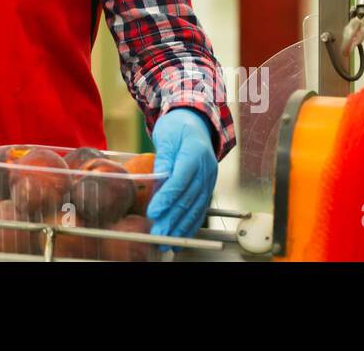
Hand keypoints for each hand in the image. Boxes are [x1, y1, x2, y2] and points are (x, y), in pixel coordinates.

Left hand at [146, 108, 217, 246]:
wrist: (196, 122)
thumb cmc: (178, 126)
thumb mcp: (166, 135)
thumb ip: (164, 158)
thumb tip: (159, 178)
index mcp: (195, 151)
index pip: (181, 178)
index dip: (167, 197)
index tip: (154, 211)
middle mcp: (206, 168)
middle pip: (189, 197)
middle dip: (172, 218)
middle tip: (158, 234)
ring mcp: (209, 178)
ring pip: (196, 206)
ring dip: (181, 226)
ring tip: (168, 241)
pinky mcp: (207, 186)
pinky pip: (200, 207)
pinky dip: (191, 223)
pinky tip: (181, 234)